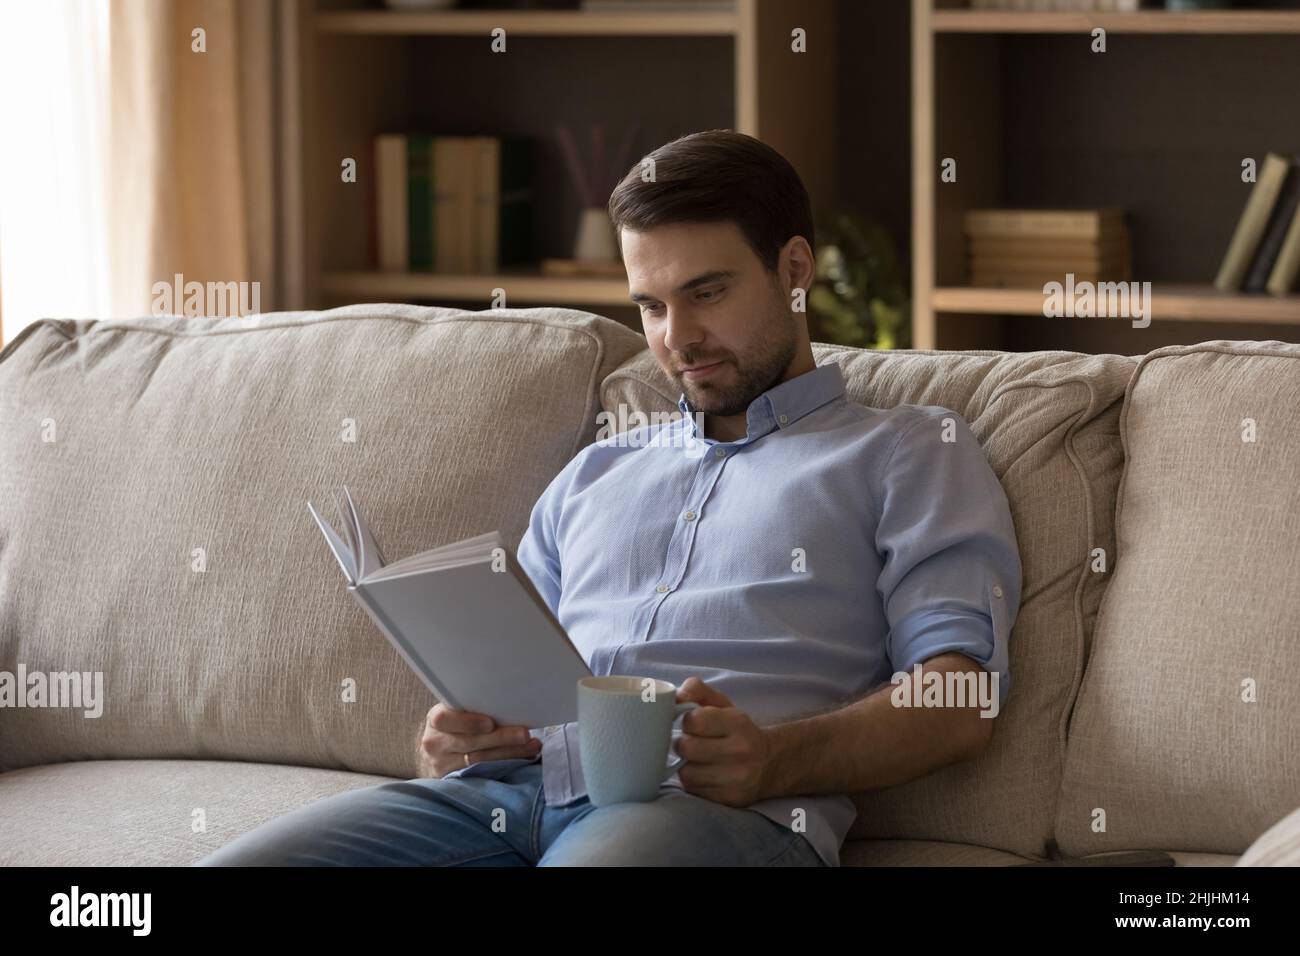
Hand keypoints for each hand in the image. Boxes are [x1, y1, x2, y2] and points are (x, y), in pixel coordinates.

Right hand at [416, 702, 540, 777]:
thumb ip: (473, 709)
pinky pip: (482, 774)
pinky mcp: (453, 781)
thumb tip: (508, 703)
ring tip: (531, 746)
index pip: (445, 719)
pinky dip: (505, 766)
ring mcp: (442, 765)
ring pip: (479, 760)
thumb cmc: (457, 725)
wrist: (439, 752)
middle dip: (500, 738)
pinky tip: (522, 760)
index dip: (468, 722)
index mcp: (436, 719)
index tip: (490, 723)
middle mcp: (435, 743)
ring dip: (509, 753)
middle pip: (469, 742)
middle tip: (524, 734)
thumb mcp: (457, 713)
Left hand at [673, 677, 770, 806]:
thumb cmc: (738, 731)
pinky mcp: (730, 800)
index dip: (687, 720)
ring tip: (696, 759)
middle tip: (690, 742)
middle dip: (683, 743)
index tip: (692, 722)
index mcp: (738, 724)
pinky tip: (703, 774)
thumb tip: (675, 695)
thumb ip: (698, 691)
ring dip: (685, 765)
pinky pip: (694, 791)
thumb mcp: (723, 705)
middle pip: (687, 748)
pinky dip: (693, 782)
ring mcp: (736, 779)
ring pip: (686, 773)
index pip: (694, 720)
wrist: (770, 764)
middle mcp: (740, 752)